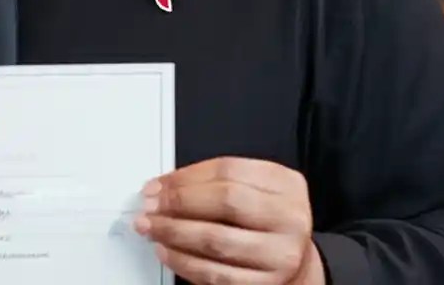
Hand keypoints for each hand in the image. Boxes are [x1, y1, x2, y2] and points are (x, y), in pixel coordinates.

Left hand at [134, 157, 324, 284]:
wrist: (293, 262)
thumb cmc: (266, 222)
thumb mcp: (255, 190)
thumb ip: (216, 182)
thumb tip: (165, 187)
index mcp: (286, 185)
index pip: (229, 170)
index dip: (185, 177)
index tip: (157, 185)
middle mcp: (289, 218)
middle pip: (225, 201)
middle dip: (178, 202)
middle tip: (150, 205)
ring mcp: (280, 254)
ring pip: (216, 239)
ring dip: (174, 232)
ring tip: (151, 227)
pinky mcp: (265, 284)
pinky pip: (215, 273)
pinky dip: (183, 261)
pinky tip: (166, 251)